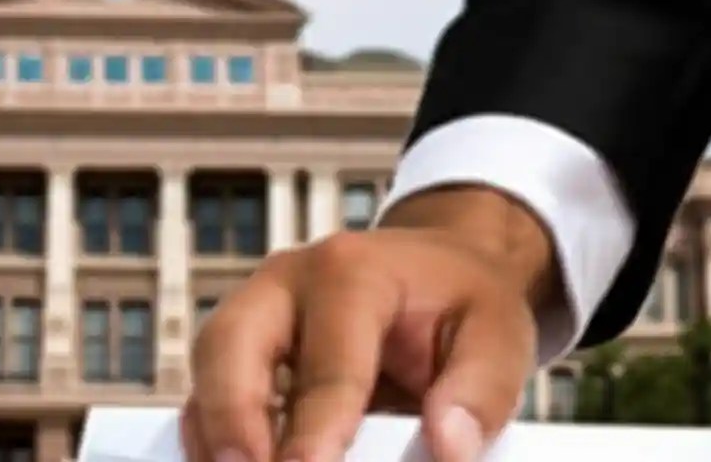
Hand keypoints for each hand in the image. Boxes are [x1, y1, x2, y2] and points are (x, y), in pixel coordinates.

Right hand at [183, 186, 560, 461]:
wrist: (442, 266)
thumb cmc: (465, 301)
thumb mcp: (500, 336)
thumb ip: (479, 391)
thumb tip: (446, 447)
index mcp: (351, 272)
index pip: (327, 363)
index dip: (314, 429)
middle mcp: (288, 281)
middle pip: (230, 342)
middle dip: (229, 418)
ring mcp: (258, 306)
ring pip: (209, 362)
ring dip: (213, 430)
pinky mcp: (245, 338)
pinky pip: (211, 384)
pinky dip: (213, 430)